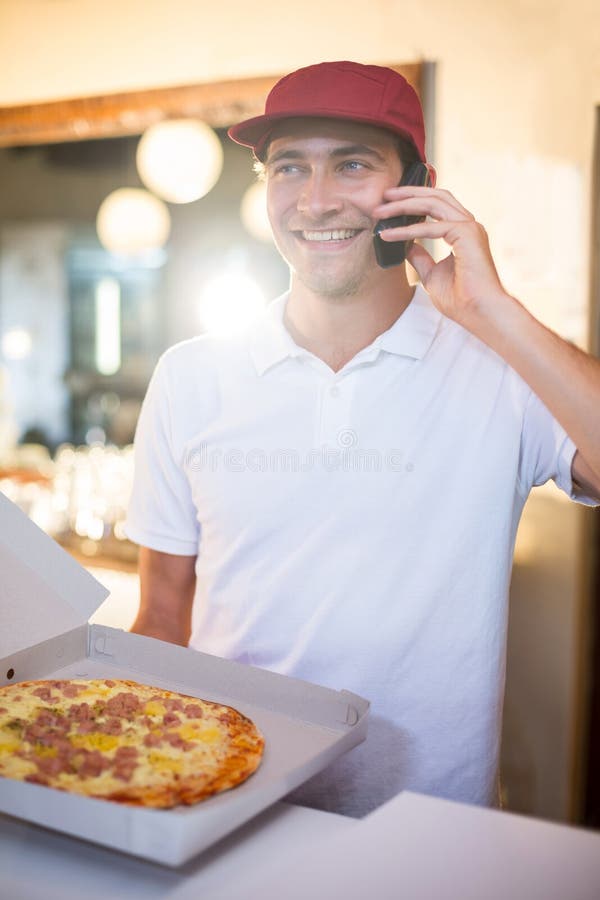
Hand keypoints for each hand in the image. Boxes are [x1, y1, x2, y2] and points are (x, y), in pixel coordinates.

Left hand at [372, 186, 506, 324]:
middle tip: (383, 196)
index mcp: (463, 233)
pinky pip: (431, 226)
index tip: (389, 203)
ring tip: (380, 210)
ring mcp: (470, 227)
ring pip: (433, 203)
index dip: (414, 200)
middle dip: (407, 193)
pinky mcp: (467, 234)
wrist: (479, 313)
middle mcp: (468, 226)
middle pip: (435, 196)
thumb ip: (420, 257)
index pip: (438, 205)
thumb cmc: (460, 300)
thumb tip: (407, 245)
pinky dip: (407, 230)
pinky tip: (389, 234)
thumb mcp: (431, 275)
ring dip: (404, 204)